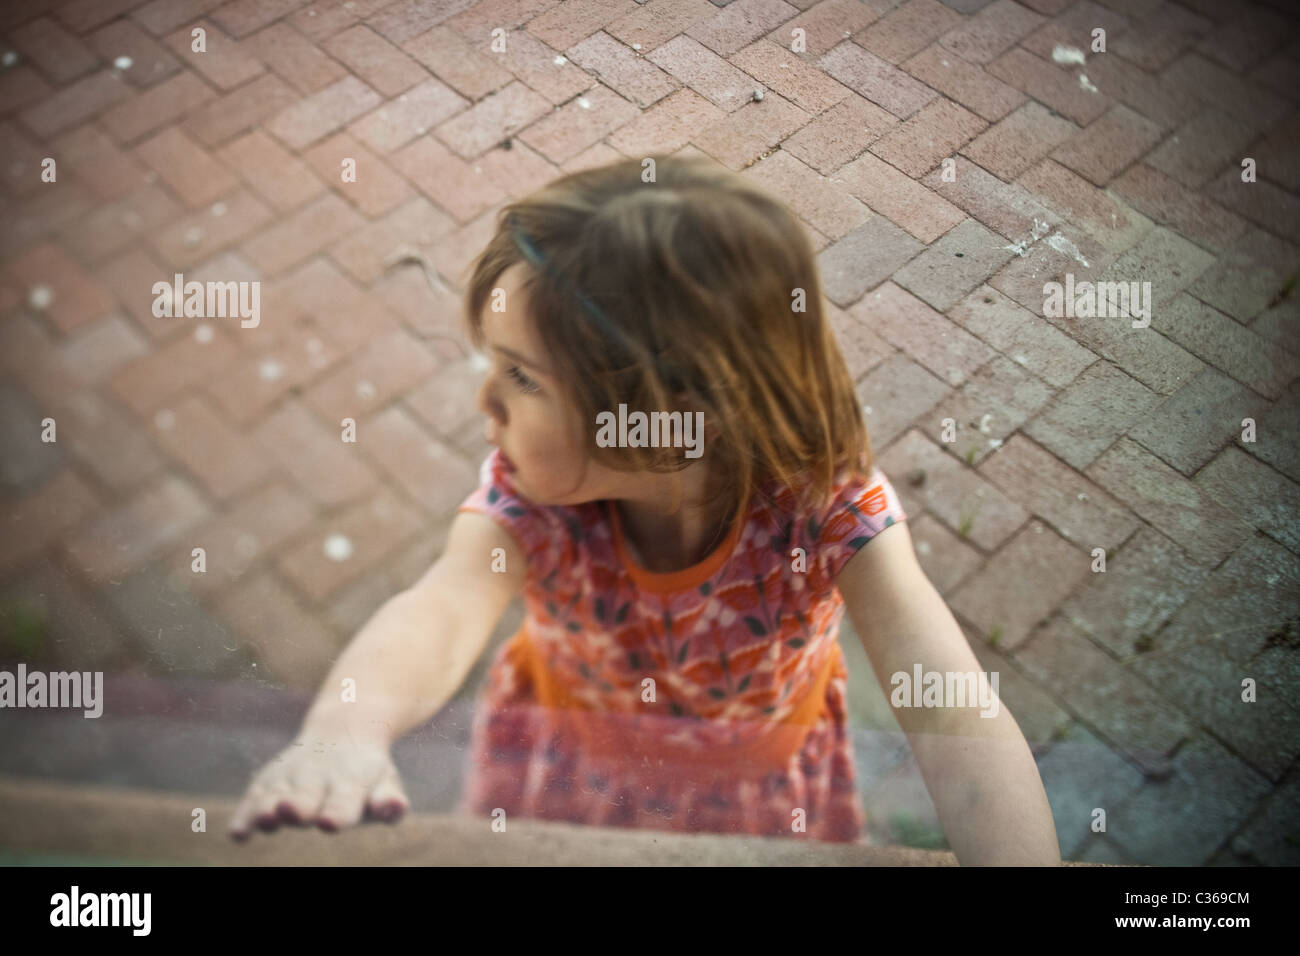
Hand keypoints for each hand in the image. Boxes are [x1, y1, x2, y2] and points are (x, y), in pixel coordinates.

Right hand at [228, 733, 409, 839]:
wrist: (343, 732)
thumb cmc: (368, 774)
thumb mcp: (385, 783)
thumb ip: (389, 800)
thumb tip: (395, 808)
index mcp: (350, 783)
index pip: (344, 802)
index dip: (337, 813)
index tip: (329, 823)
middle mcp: (316, 778)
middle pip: (305, 796)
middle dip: (297, 806)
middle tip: (289, 812)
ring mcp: (289, 778)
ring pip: (274, 794)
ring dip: (267, 807)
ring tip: (264, 818)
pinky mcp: (267, 782)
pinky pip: (253, 796)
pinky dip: (245, 814)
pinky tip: (238, 834)